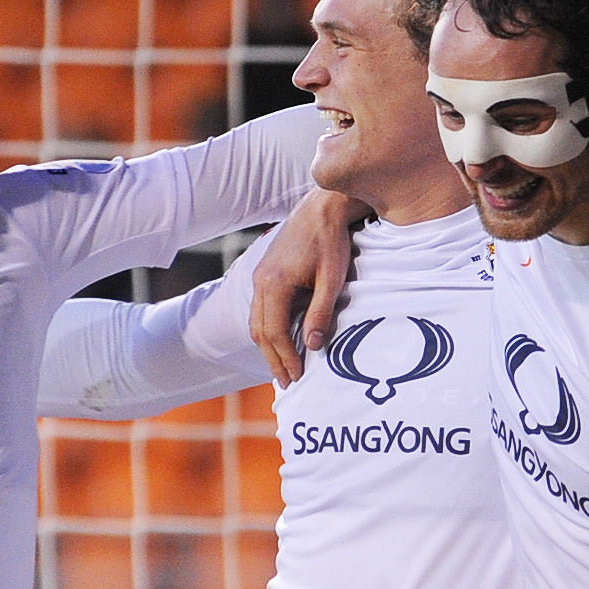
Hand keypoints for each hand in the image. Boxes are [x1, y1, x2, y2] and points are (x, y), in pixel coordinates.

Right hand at [249, 189, 363, 385]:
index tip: (297, 378)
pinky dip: (268, 329)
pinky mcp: (266, 271)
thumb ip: (321, 313)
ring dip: (269, 346)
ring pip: (257, 321)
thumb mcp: (332, 279)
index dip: (286, 358)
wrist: (323, 205)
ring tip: (282, 366)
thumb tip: (313, 346)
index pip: (275, 333)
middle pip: (260, 331)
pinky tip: (281, 338)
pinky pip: (261, 308)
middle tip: (286, 382)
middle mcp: (261, 281)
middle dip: (273, 359)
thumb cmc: (331, 240)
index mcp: (275, 284)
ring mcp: (260, 275)